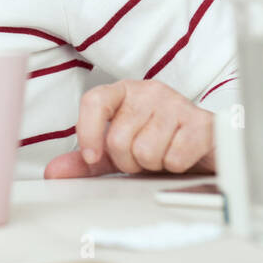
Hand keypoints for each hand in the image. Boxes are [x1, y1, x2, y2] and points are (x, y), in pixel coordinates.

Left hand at [44, 79, 215, 178]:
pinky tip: (183, 156)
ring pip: (145, 151)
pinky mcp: (202, 123)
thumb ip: (86, 161)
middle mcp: (148, 91)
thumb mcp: (119, 152)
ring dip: (153, 165)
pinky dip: (176, 167)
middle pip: (117, 138)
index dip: (87, 132)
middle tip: (143, 157)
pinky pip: (173, 158)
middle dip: (128, 161)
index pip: (93, 101)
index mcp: (123, 92)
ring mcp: (176, 103)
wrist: (209, 147)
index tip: (93, 157)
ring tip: (163, 154)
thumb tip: (53, 172)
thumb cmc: (160, 144)